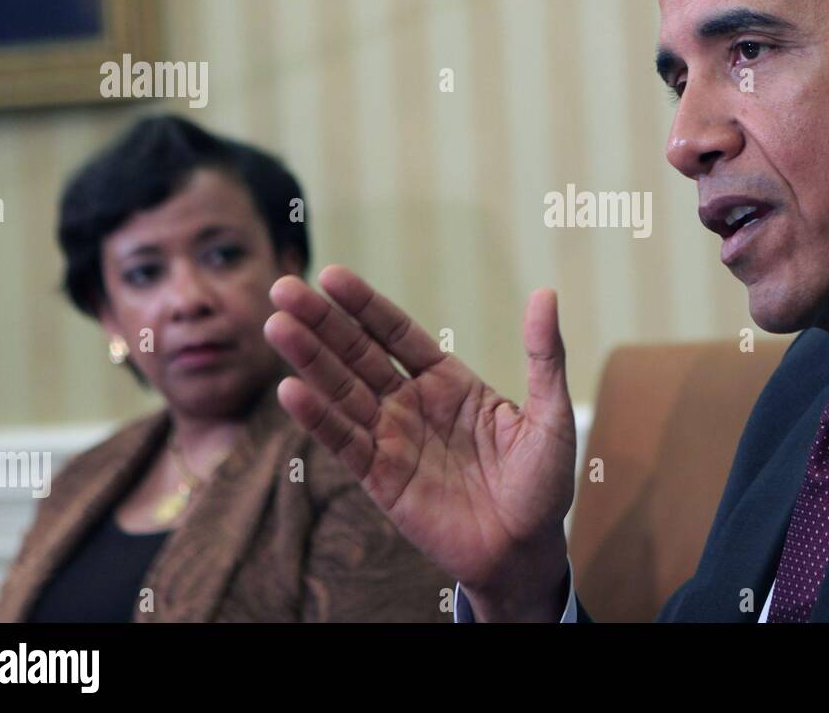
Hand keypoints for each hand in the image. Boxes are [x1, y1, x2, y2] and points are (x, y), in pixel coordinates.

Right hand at [263, 265, 575, 620]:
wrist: (526, 550)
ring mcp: (392, 440)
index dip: (364, 306)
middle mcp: (412, 405)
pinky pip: (345, 443)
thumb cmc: (542, 483)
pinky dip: (318, 417)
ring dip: (309, 361)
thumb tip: (545, 294)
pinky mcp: (381, 478)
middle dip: (322, 323)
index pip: (396, 334)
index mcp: (448, 382)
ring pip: (342, 392)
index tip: (331, 277)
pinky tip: (292, 390)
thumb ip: (544, 356)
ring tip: (278, 327)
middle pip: (358, 354)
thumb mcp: (550, 414)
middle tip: (283, 289)